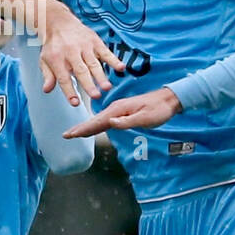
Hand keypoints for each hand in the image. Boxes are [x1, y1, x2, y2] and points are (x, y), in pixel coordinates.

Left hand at [37, 0, 125, 105]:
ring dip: (101, 76)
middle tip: (96, 96)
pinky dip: (113, 60)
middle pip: (81, 71)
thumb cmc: (53, 45)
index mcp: (57, 59)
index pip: (63, 78)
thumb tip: (47, 90)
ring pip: (94, 63)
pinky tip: (120, 68)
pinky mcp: (94, 41)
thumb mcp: (44, 60)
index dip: (69, 91)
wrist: (59, 22)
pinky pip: (105, 51)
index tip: (75, 102)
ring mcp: (84, 46)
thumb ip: (48, 76)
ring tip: (107, 87)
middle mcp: (71, 52)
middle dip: (89, 84)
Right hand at [63, 87, 180, 137]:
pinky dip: (96, 125)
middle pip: (94, 120)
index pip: (97, 121)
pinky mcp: (122, 112)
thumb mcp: (145, 118)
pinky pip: (105, 120)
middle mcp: (115, 108)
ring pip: (98, 120)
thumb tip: (110, 123)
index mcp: (118, 109)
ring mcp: (118, 110)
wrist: (168, 99)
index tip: (70, 134)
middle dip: (80, 128)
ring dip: (86, 127)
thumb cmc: (159, 109)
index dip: (83, 129)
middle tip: (66, 135)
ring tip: (74, 133)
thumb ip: (127, 121)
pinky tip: (93, 128)